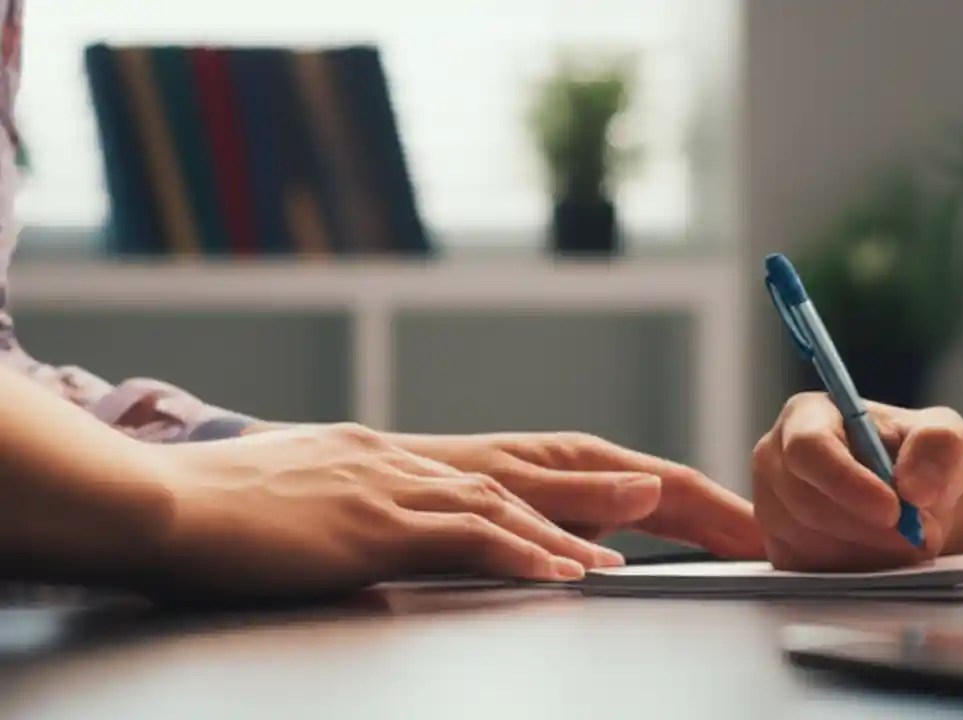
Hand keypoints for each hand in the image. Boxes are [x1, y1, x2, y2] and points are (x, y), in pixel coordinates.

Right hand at [142, 423, 622, 600]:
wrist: (151, 504)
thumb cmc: (195, 514)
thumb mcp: (276, 504)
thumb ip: (324, 516)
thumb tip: (343, 547)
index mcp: (365, 457)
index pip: (464, 477)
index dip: (524, 499)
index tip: (570, 514)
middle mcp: (386, 462)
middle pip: (502, 483)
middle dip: (571, 504)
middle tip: (635, 514)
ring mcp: (382, 490)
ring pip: (499, 509)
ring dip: (564, 534)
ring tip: (611, 559)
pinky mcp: (373, 526)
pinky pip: (470, 539)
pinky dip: (524, 555)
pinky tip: (562, 573)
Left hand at [395, 432, 764, 558]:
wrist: (382, 486)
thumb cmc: (436, 477)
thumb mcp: (510, 485)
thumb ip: (581, 490)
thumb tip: (651, 490)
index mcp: (585, 461)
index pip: (678, 487)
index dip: (727, 512)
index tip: (771, 536)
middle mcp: (587, 474)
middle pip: (677, 499)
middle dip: (728, 520)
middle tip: (781, 550)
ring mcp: (577, 494)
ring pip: (657, 512)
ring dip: (704, 529)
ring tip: (746, 553)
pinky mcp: (561, 515)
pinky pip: (627, 527)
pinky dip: (665, 538)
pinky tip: (679, 554)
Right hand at [751, 393, 962, 570]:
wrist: (907, 499)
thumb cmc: (915, 458)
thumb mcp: (942, 436)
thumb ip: (937, 445)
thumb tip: (915, 486)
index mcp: (806, 416)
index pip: (808, 447)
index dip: (846, 482)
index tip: (893, 510)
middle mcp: (774, 457)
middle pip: (805, 502)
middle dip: (867, 528)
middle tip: (920, 535)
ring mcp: (769, 504)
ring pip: (806, 541)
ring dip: (866, 551)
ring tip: (908, 542)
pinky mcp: (777, 545)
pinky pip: (807, 568)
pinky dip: (853, 570)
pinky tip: (881, 554)